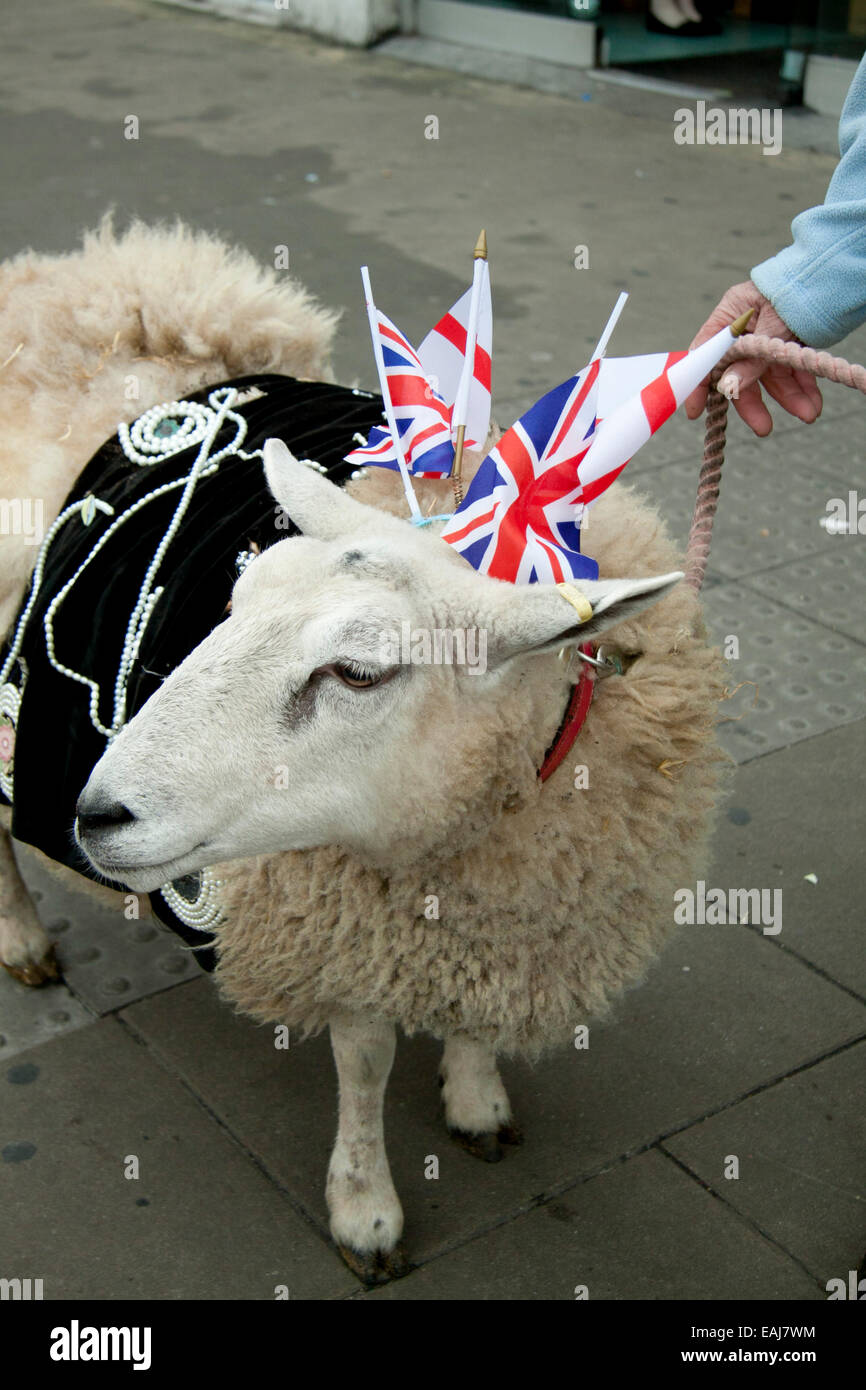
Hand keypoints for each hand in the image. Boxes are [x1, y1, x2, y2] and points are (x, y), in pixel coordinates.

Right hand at [684, 281, 822, 436]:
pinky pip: (790, 370)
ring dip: (788, 398)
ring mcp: (767, 338)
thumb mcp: (773, 327)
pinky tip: (813, 403)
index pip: (705, 355)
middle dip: (754, 402)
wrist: (833, 275)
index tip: (696, 412)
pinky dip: (802, 387)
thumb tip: (728, 389)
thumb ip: (750, 360)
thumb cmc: (797, 289)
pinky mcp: (788, 344)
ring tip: (809, 414)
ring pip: (769, 376)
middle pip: (739, 373)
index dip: (699, 385)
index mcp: (730, 316)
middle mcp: (745, 329)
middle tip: (764, 428)